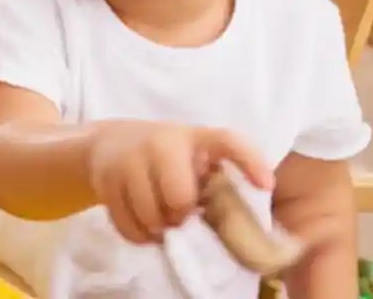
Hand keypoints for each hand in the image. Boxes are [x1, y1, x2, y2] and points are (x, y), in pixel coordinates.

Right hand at [88, 120, 273, 244]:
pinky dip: (139, 235)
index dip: (249, 162)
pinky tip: (144, 225)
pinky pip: (128, 225)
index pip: (228, 141)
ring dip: (159, 227)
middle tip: (181, 214)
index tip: (266, 186)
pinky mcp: (106, 180)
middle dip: (181, 213)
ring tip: (162, 220)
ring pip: (150, 216)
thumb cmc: (164, 155)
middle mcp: (161, 142)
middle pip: (179, 197)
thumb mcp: (191, 156)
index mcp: (194, 136)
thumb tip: (234, 225)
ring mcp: (129, 160)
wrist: (109, 142)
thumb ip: (211, 180)